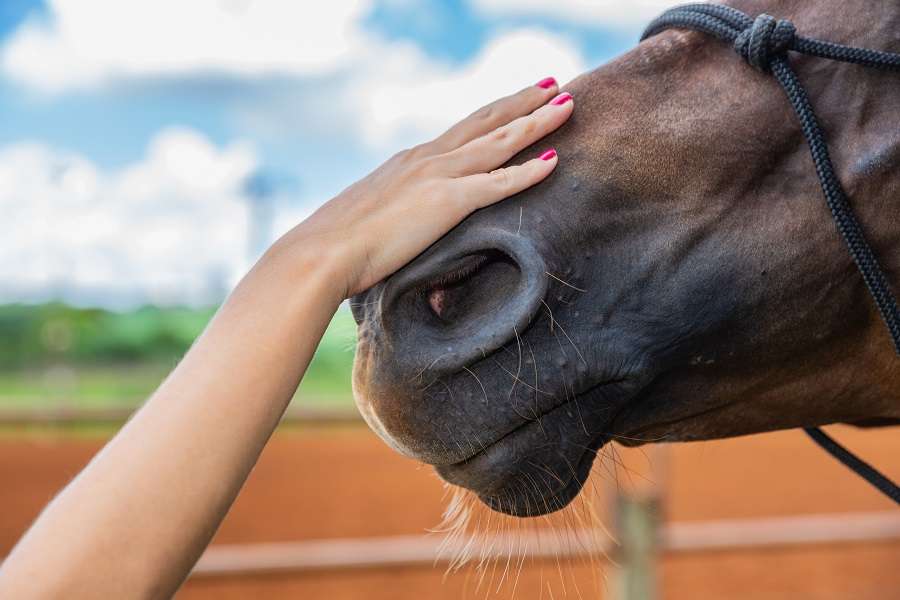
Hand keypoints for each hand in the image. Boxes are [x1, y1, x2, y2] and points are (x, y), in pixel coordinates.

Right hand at [282, 78, 574, 297]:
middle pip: (487, 122)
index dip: (494, 114)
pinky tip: (553, 162)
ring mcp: (438, 176)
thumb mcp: (372, 220)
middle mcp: (428, 159)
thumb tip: (396, 229)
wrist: (321, 253)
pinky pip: (497, 183)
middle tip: (554, 86)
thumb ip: (393, 215)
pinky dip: (528, 171)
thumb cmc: (339, 246)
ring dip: (537, 122)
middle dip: (524, 102)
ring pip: (500, 142)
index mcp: (412, 162)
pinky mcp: (446, 202)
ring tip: (568, 105)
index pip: (463, 130)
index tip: (519, 100)